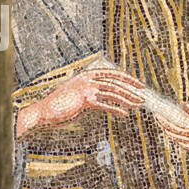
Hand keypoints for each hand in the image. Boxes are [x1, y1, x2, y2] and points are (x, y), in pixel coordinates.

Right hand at [16, 67, 143, 137]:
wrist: (45, 110)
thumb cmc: (60, 104)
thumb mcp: (76, 93)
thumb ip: (90, 92)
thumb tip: (105, 97)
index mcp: (86, 74)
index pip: (112, 73)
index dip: (127, 78)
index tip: (138, 84)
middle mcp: (88, 79)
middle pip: (115, 82)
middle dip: (131, 89)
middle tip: (143, 96)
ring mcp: (87, 89)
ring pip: (113, 93)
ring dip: (128, 99)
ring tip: (137, 105)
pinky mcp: (85, 101)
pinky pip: (106, 105)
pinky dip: (117, 109)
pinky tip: (124, 114)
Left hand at [153, 100, 188, 159]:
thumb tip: (183, 105)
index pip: (175, 129)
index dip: (164, 123)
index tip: (157, 115)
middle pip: (175, 137)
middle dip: (165, 127)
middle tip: (158, 118)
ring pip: (180, 143)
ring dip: (172, 135)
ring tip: (166, 125)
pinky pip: (188, 148)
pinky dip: (181, 141)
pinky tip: (178, 136)